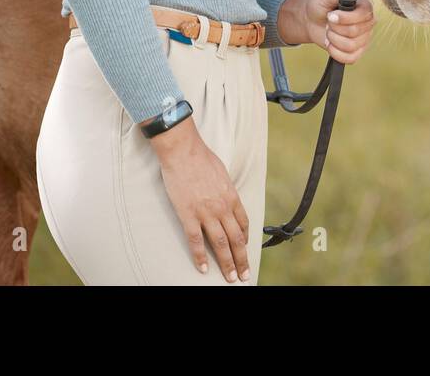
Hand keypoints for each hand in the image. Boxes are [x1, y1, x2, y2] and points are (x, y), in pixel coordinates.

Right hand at [150, 118, 250, 281]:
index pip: (243, 223)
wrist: (184, 152)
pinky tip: (204, 269)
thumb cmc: (202, 159)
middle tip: (244, 275)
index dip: (245, 239)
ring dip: (227, 263)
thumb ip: (225, 190)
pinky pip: (196, 241)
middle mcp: (223, 208)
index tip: (245, 249)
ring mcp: (206, 213)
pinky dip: (200, 257)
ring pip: (220, 244)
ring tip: (231, 278)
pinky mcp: (189, 215)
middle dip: (242, 259)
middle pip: (236, 239)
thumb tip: (225, 198)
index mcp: (232, 197)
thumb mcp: (222, 174)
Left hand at [302, 0, 373, 63]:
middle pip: (355, 31)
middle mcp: (367, 22)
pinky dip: (336, 52)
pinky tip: (331, 44)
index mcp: (364, 6)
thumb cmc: (320, 7)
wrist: (312, 20)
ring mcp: (364, 38)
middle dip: (335, 28)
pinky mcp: (357, 51)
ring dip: (334, 40)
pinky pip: (350, 58)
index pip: (364, 14)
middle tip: (329, 23)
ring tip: (329, 32)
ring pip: (351, 45)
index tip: (331, 15)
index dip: (346, 18)